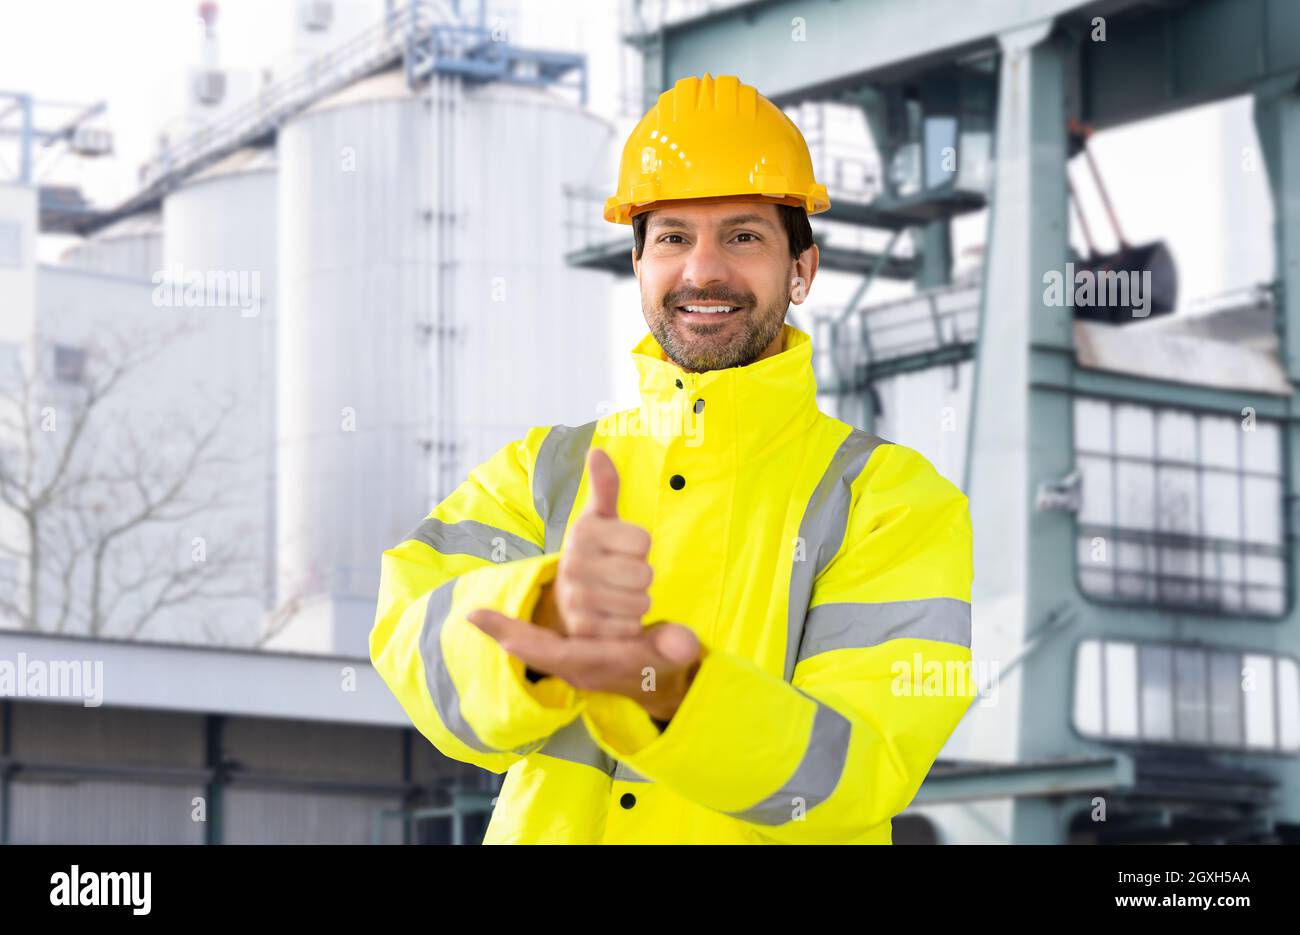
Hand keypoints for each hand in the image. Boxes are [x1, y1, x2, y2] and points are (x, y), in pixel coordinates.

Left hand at [468, 610, 701, 720]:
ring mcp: (574, 664)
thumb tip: (682, 642)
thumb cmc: (666, 669)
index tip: (479, 620)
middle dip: (507, 633)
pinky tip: (502, 621)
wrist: (665, 687)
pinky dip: (523, 633)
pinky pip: (542, 646)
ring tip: (480, 617)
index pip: (548, 652)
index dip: (516, 636)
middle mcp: (578, 668)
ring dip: (511, 632)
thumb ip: (675, 648)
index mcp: (596, 666)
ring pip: (536, 648)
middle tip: (474, 615)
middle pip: (535, 650)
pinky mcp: (575, 658)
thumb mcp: (673, 657)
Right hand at [538, 447, 653, 638]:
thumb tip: (597, 450)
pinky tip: (612, 618)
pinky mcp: (583, 630)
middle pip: (644, 573)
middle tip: (620, 577)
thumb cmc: (595, 554)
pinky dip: (629, 626)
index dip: (640, 547)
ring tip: (616, 596)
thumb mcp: (600, 519)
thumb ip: (605, 486)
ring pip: (640, 602)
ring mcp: (576, 598)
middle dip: (641, 577)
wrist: (566, 601)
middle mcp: (574, 563)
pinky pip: (631, 627)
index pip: (643, 541)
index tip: (622, 549)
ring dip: (637, 602)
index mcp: (583, 533)